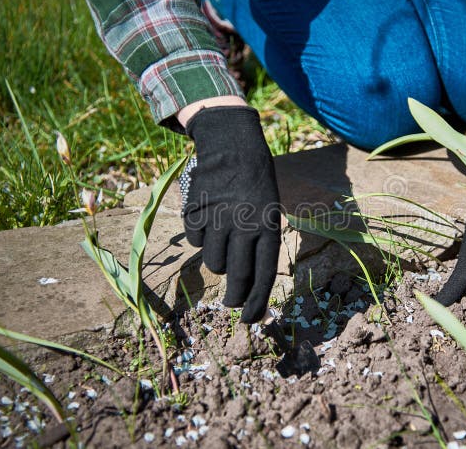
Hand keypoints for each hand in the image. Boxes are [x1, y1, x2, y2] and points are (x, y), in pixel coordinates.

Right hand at [180, 106, 280, 322]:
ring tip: (224, 242)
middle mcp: (243, 226)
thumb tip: (250, 284)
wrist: (232, 145)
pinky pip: (196, 242)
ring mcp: (217, 219)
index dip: (257, 301)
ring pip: (213, 263)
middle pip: (236, 276)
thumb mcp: (269, 211)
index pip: (263, 274)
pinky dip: (201, 238)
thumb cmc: (255, 183)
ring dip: (218, 262)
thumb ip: (260, 244)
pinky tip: (209, 220)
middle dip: (234, 297)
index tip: (251, 320)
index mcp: (267, 226)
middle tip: (231, 304)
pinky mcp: (196, 213)